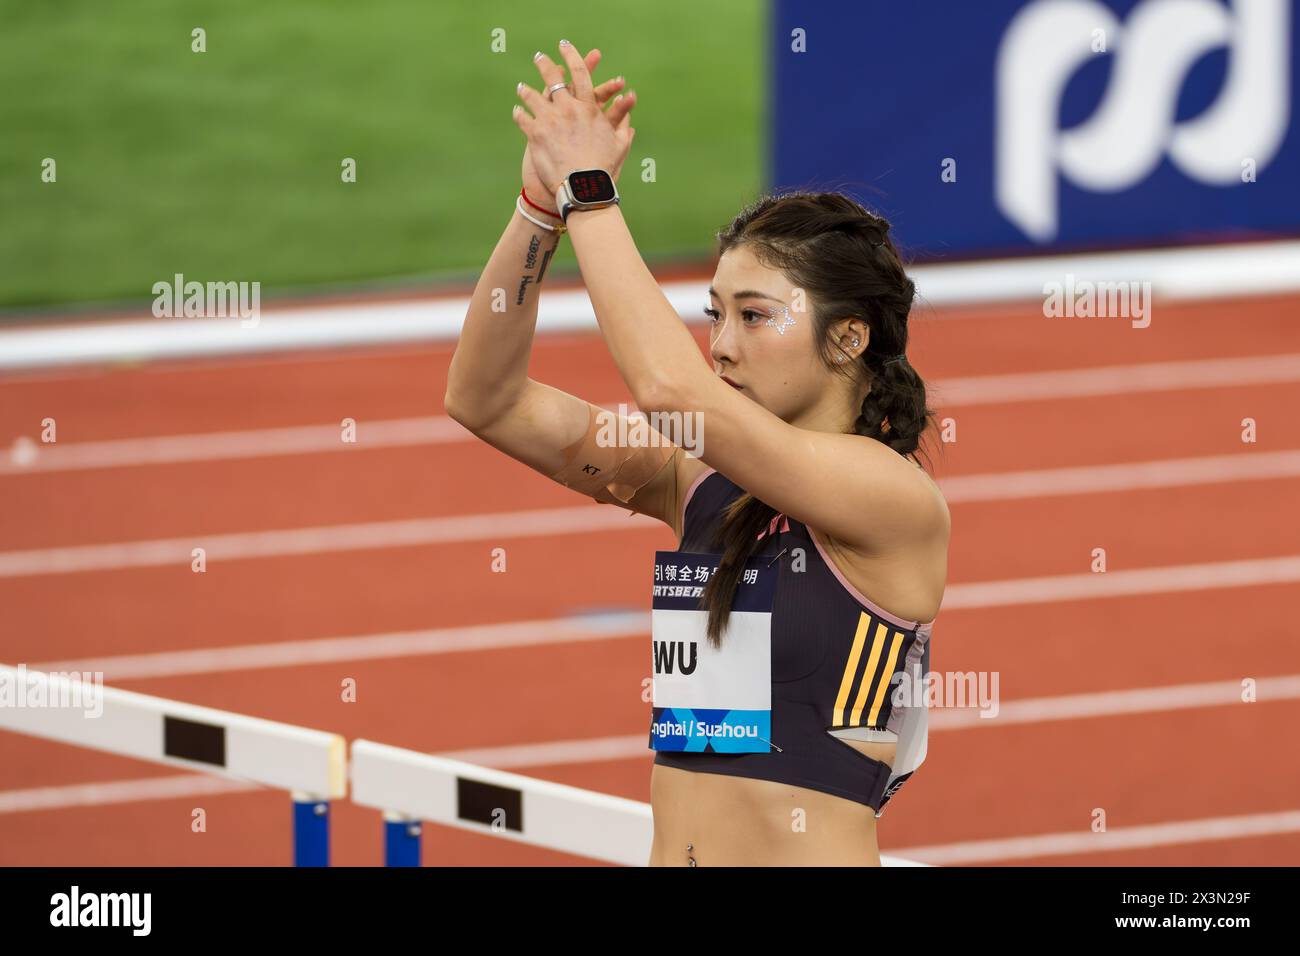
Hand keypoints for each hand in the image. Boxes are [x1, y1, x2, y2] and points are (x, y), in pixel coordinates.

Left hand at [514, 41, 636, 202]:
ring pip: (533, 97)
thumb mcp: (620, 146)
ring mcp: (550, 120)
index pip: (580, 74)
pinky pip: (523, 118)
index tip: (564, 46)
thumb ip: (623, 126)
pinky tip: (517, 111)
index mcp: (588, 109)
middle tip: (539, 57)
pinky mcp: (536, 135)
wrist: (583, 188)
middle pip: (552, 79)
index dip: (572, 57)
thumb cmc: (604, 169)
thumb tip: (629, 116)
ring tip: (521, 88)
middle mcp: (568, 109)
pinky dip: (520, 114)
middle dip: (545, 65)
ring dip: (527, 91)